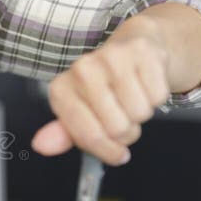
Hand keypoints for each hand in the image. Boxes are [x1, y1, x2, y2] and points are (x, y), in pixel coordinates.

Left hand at [31, 16, 170, 164]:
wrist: (130, 47)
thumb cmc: (102, 87)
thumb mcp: (78, 112)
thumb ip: (63, 134)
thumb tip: (42, 145)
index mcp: (61, 90)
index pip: (89, 136)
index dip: (109, 151)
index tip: (118, 154)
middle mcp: (82, 70)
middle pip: (118, 129)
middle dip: (127, 131)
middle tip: (123, 116)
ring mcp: (110, 57)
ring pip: (140, 113)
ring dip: (141, 113)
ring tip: (132, 97)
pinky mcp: (140, 51)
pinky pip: (158, 95)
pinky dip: (155, 96)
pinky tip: (143, 83)